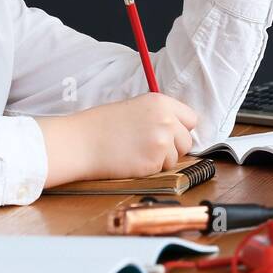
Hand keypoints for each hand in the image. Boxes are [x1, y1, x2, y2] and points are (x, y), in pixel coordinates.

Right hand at [37, 93, 198, 186]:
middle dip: (172, 147)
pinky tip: (132, 160)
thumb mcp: (135, 108)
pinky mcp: (154, 162)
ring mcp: (162, 142)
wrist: (82, 142)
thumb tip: (177, 129)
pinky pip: (162, 170)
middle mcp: (166, 120)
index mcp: (161, 102)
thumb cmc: (101, 126)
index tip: (169, 134)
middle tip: (148, 147)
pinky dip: (150, 169)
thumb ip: (159, 116)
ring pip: (175, 158)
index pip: (191, 119)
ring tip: (136, 152)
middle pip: (186, 141)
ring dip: (160, 160)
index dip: (180, 129)